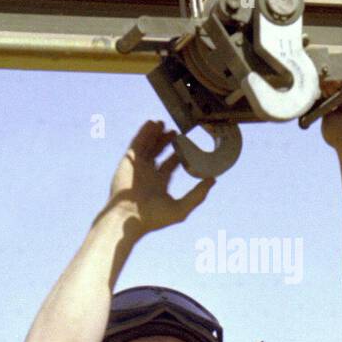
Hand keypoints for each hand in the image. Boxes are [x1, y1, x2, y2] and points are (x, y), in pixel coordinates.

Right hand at [106, 120, 214, 234]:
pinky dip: (143, 133)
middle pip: (158, 153)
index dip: (177, 155)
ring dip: (154, 134)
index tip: (186, 145)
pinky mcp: (128, 162)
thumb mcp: (181, 208)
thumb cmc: (154, 218)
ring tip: (162, 123)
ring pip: (147, 146)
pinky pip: (137, 143)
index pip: (169, 165)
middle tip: (175, 132)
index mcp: (159, 184)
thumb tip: (213, 180)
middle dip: (165, 142)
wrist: (129, 218)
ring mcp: (138, 167)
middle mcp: (148, 175)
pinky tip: (151, 123)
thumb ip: (198, 194)